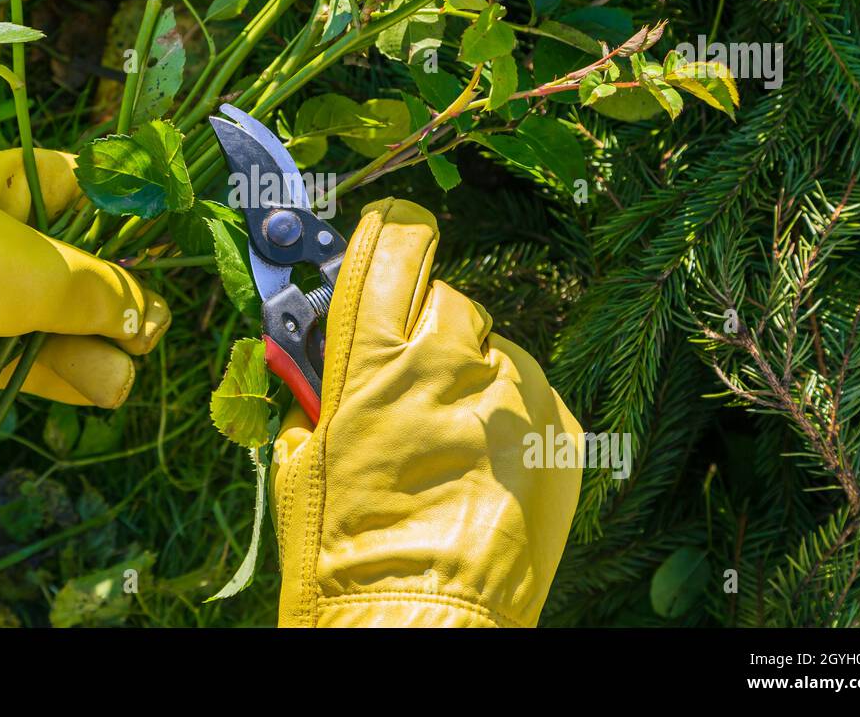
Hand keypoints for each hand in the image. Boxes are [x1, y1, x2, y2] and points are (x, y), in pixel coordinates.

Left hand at [0, 150, 169, 460]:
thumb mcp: (39, 276)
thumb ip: (107, 295)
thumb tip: (155, 321)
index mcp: (11, 183)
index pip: (91, 185)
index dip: (136, 214)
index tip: (175, 245)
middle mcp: (1, 231)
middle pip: (86, 261)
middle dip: (122, 299)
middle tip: (151, 329)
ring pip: (65, 314)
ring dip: (101, 345)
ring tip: (127, 371)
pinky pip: (35, 351)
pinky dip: (69, 370)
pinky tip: (106, 387)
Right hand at [269, 198, 581, 626]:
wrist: (418, 625)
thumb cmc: (343, 554)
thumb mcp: (301, 461)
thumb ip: (314, 389)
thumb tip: (312, 353)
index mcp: (373, 358)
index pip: (393, 245)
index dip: (390, 234)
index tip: (391, 234)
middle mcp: (450, 361)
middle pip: (447, 296)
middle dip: (427, 326)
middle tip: (409, 377)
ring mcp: (513, 395)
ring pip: (493, 345)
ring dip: (471, 373)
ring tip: (448, 438)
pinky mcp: (558, 431)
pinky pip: (531, 392)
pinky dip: (509, 414)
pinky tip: (484, 464)